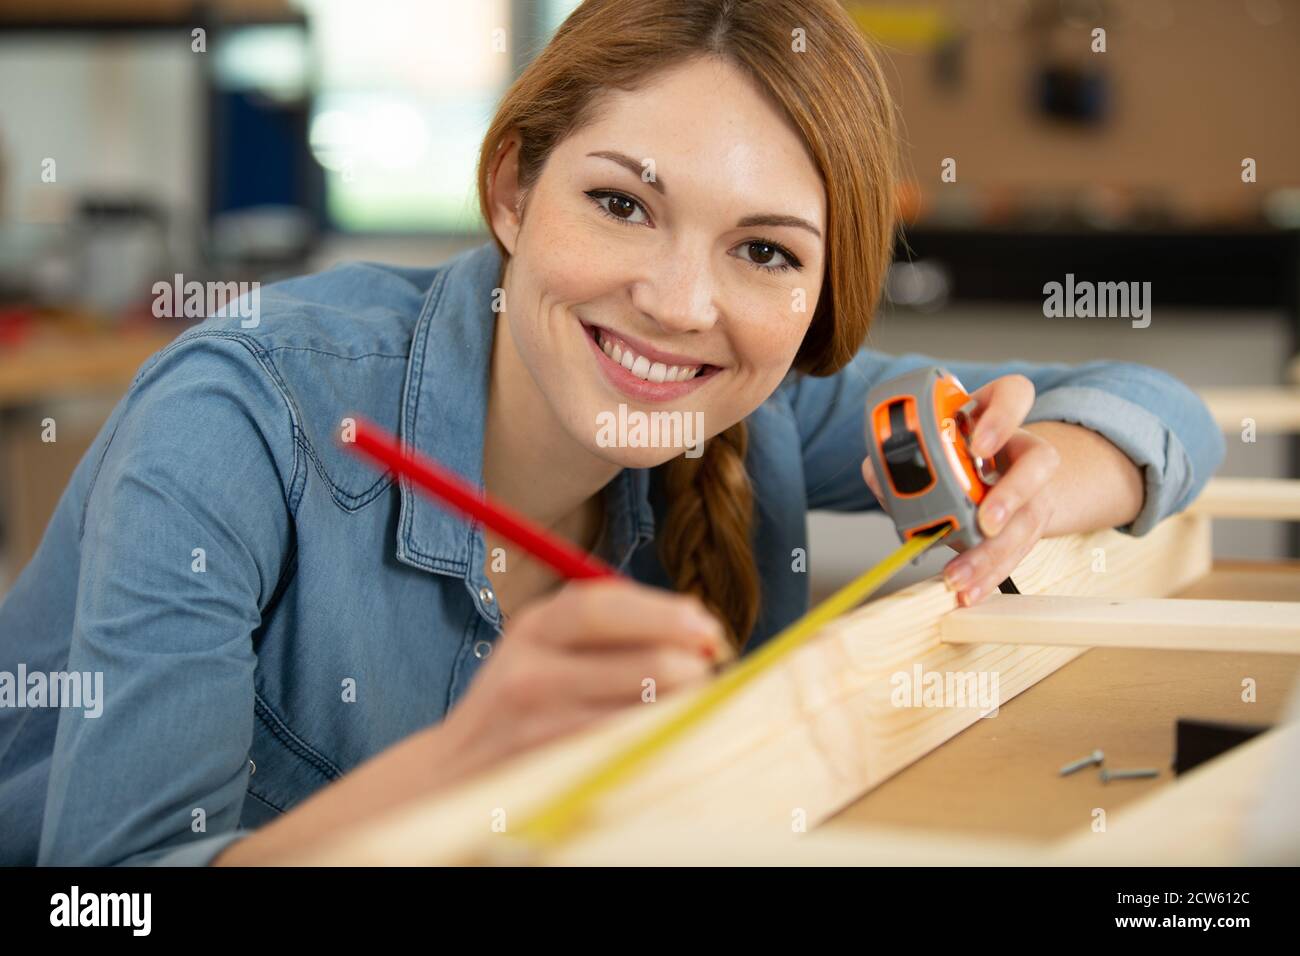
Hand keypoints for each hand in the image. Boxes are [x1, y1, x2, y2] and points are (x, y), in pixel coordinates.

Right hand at [440, 579, 729, 775]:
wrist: (454, 771)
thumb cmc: (522, 700)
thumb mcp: (544, 645)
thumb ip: (610, 625)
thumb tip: (700, 627)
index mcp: (533, 627)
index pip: (604, 605)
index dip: (665, 612)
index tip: (708, 627)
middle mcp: (531, 672)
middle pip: (643, 662)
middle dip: (692, 667)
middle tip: (708, 672)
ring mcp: (542, 727)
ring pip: (648, 712)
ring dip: (682, 707)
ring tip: (685, 704)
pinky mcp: (555, 770)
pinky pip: (632, 750)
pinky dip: (657, 740)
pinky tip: (660, 735)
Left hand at [862, 374, 1060, 606]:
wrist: (990, 475)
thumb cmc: (953, 452)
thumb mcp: (928, 445)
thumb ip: (900, 455)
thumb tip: (875, 470)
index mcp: (995, 414)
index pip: (1015, 395)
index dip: (1002, 417)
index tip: (979, 445)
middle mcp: (1022, 447)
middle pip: (1038, 463)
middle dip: (1011, 496)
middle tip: (984, 522)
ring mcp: (1033, 488)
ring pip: (1031, 516)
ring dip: (997, 551)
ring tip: (963, 574)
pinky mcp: (1029, 524)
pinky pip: (1019, 550)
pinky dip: (991, 573)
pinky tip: (970, 590)